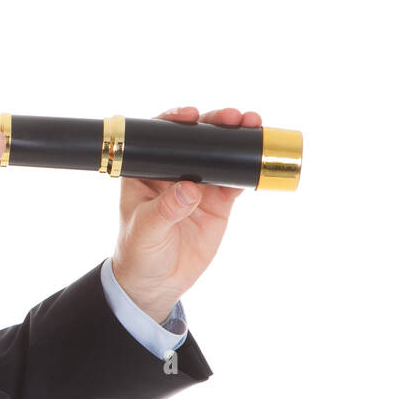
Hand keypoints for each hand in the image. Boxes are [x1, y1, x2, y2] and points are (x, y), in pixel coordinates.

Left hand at [111, 105, 259, 323]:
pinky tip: (259, 157)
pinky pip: (236, 178)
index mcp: (145, 172)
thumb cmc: (138, 253)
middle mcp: (173, 172)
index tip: (190, 116)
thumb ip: (165, 211)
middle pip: (196, 139)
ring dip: (236, 138)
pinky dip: (248, 166)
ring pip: (219, 153)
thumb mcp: (146, 231)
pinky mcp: (218, 201)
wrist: (157, 283)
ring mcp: (198, 185)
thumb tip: (188, 189)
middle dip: (215, 123)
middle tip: (232, 117)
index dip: (175, 121)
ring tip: (253, 125)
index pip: (160, 138)